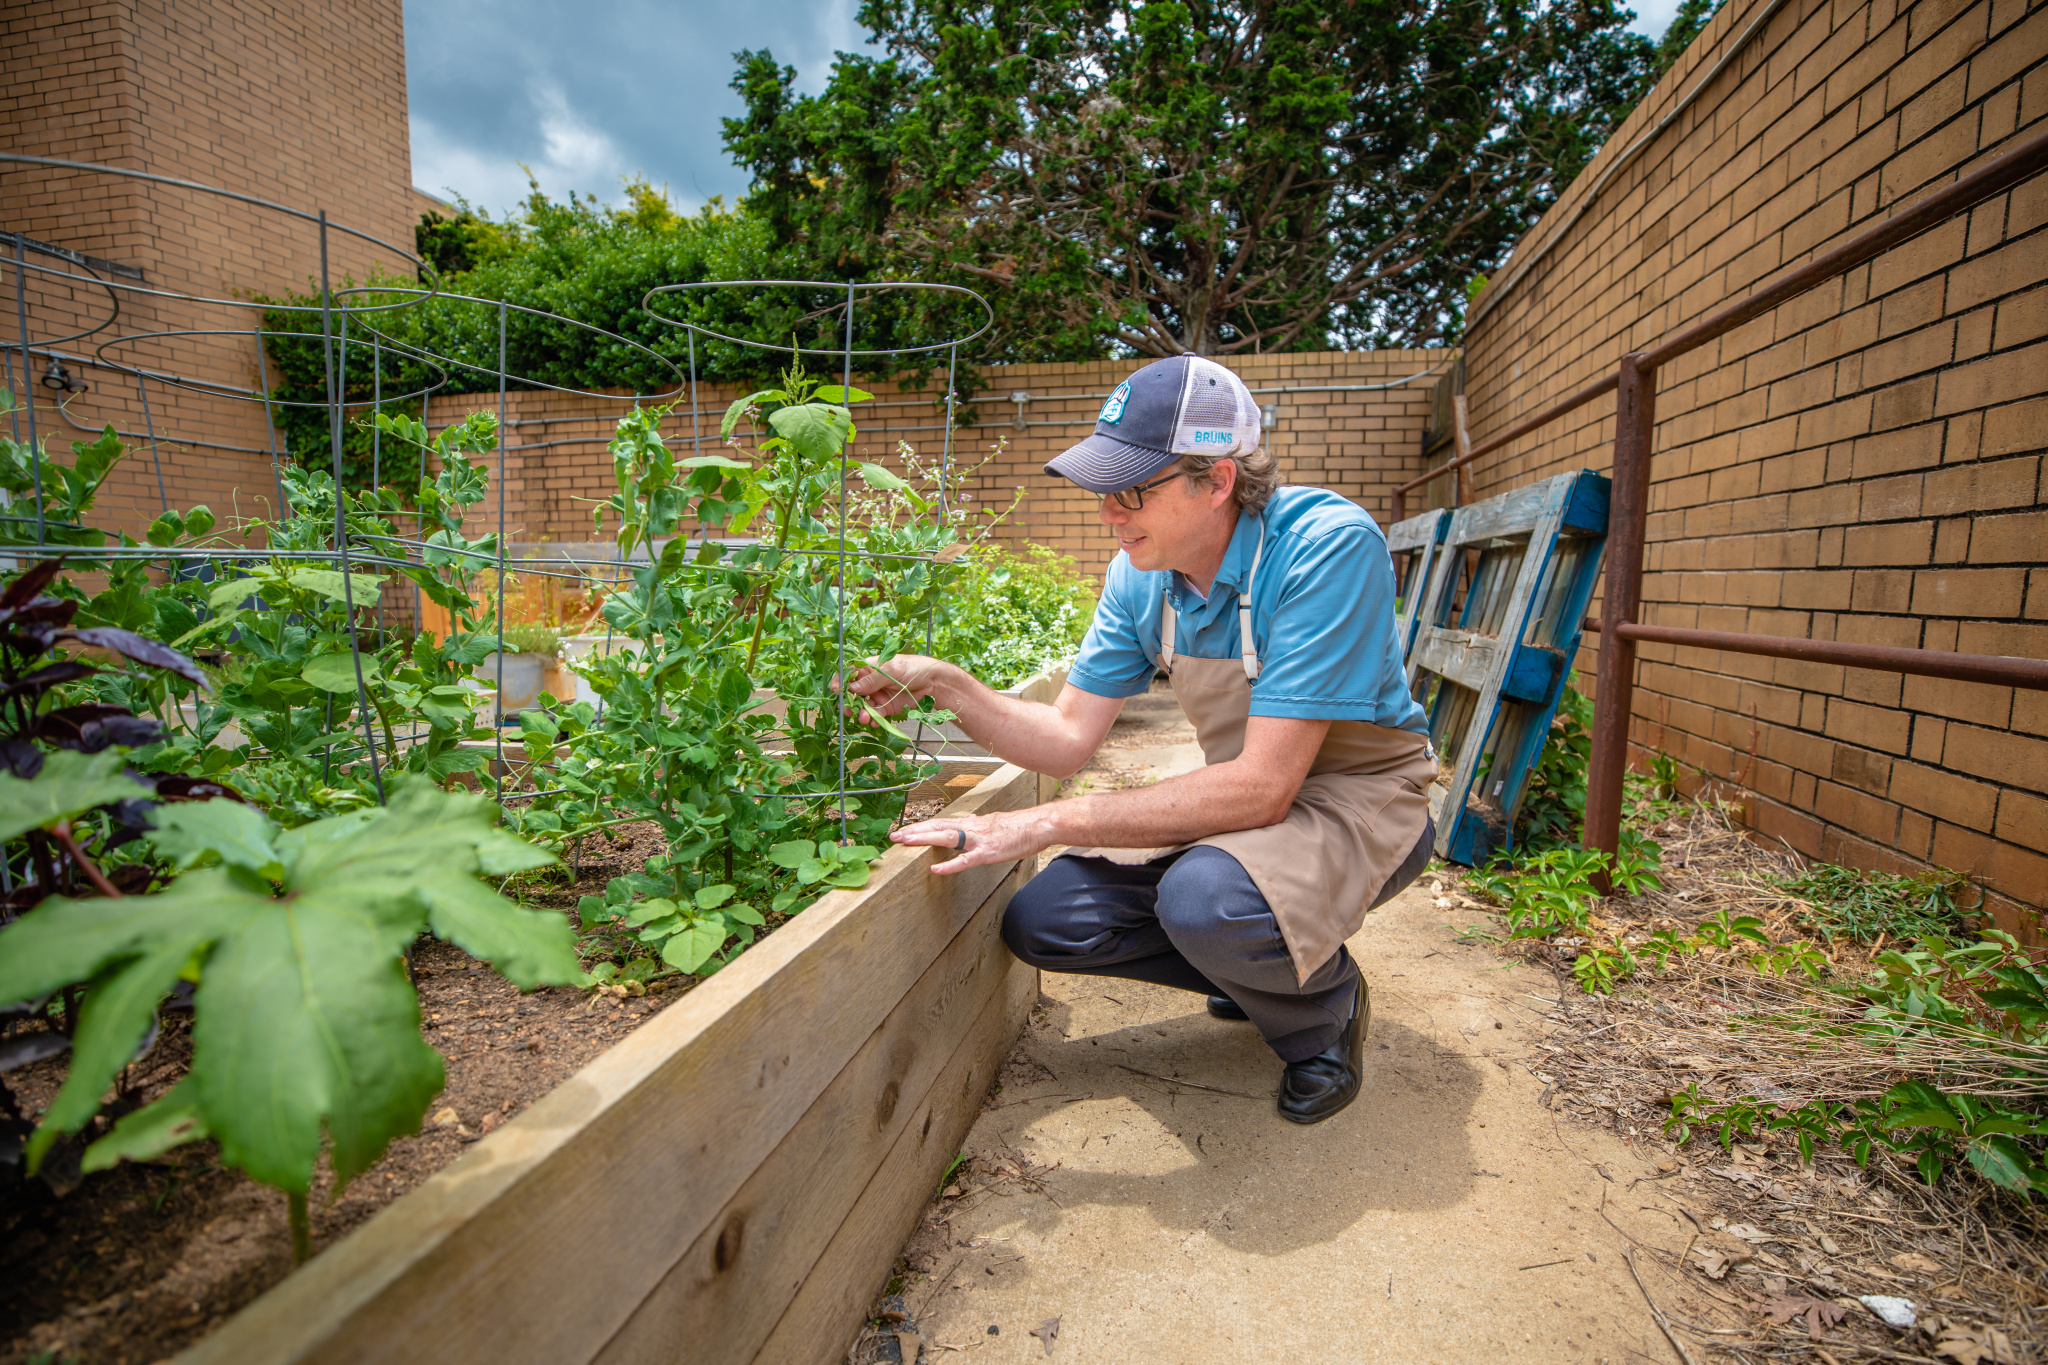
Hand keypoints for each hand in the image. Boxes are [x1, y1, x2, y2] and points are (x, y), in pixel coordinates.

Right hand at [839, 653, 950, 718]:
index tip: (837, 691)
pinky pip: (874, 714)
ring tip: (863, 718)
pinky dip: (872, 718)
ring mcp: (877, 695)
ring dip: (860, 712)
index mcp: (869, 667)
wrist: (933, 682)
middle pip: (852, 693)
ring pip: (862, 705)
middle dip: (848, 702)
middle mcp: (870, 682)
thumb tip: (852, 688)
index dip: (841, 682)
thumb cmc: (912, 667)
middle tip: (848, 710)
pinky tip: (872, 721)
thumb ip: (871, 680)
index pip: (849, 673)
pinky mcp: (886, 707)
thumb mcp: (891, 670)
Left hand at [891, 807, 1048, 874]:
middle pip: (938, 827)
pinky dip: (950, 865)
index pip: (941, 823)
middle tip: (894, 837)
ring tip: (906, 843)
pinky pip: (966, 860)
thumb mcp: (993, 823)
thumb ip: (977, 824)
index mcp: (971, 823)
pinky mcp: (988, 853)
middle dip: (915, 831)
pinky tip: (936, 869)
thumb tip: (967, 821)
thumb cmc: (1019, 827)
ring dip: (925, 839)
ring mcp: (979, 840)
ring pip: (947, 838)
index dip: (921, 827)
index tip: (903, 831)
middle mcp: (971, 828)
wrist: (1039, 825)